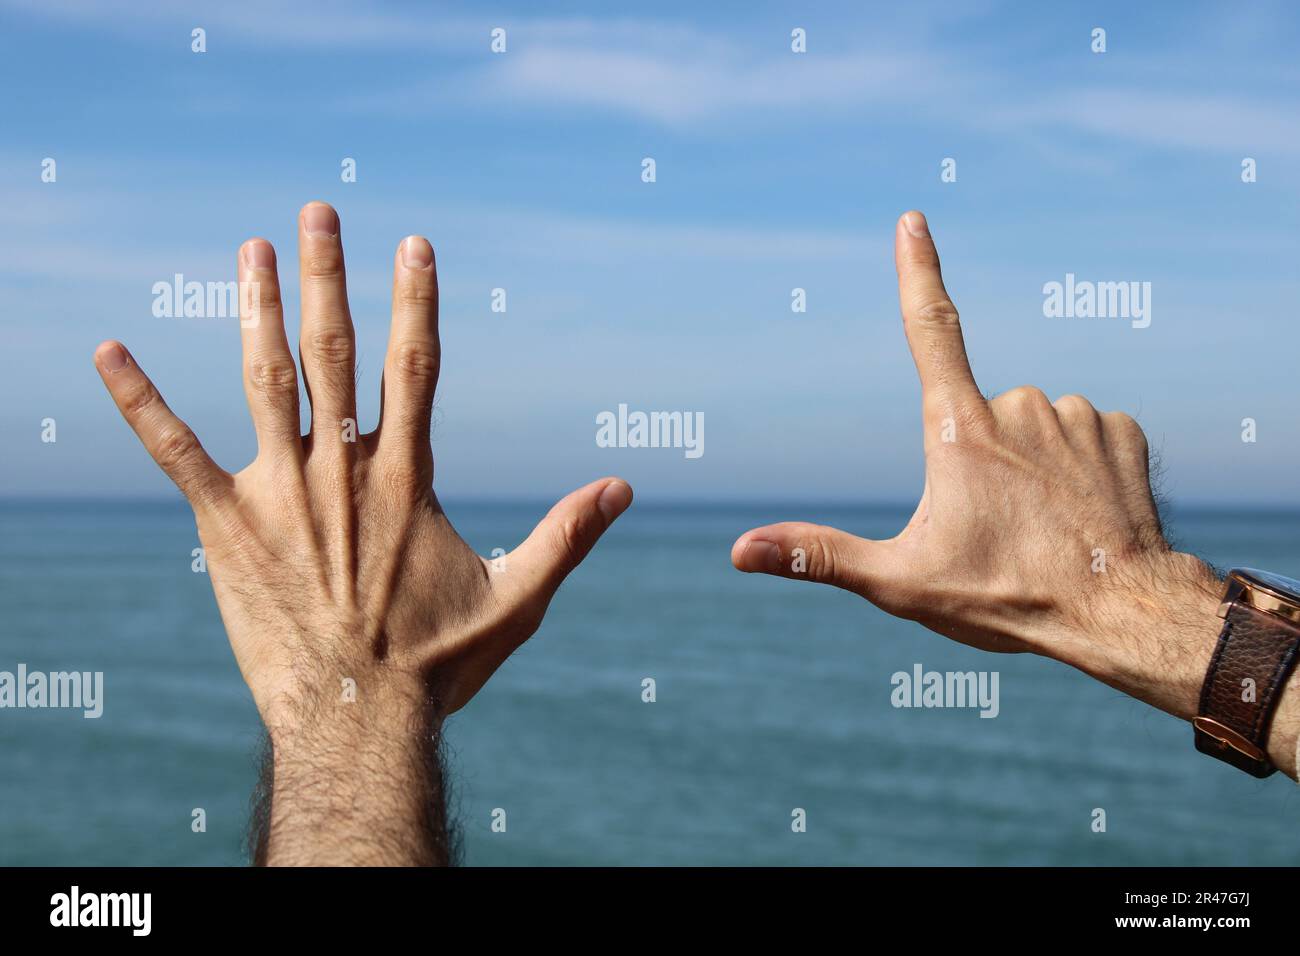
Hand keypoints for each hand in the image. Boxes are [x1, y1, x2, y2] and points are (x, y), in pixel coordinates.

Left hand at [94, 201, 632, 861]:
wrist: (356, 720)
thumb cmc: (439, 664)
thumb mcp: (519, 597)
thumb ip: (567, 534)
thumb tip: (624, 488)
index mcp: (406, 477)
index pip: (416, 367)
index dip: (416, 301)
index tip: (413, 244)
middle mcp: (342, 468)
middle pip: (336, 352)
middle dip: (327, 277)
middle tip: (316, 213)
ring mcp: (279, 492)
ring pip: (265, 380)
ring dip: (256, 308)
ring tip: (248, 247)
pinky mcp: (226, 527)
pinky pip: (174, 451)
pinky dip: (140, 399)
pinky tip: (108, 352)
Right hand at [731, 211, 1295, 776]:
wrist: (1121, 613)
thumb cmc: (1006, 598)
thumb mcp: (900, 581)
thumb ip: (818, 557)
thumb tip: (739, 551)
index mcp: (958, 429)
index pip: (930, 330)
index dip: (918, 272)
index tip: (915, 222)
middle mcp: (1018, 405)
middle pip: (977, 417)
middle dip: (977, 461)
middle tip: (996, 531)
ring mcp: (1076, 414)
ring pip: (1033, 428)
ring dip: (1030, 466)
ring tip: (1043, 529)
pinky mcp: (1122, 431)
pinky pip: (1084, 436)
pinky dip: (1077, 468)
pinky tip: (1083, 514)